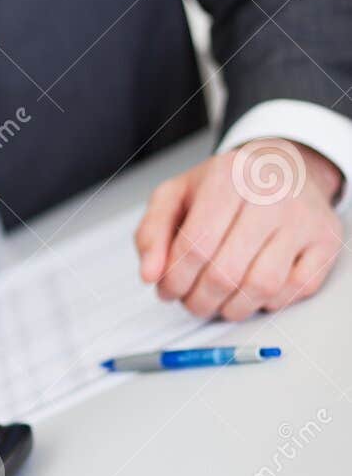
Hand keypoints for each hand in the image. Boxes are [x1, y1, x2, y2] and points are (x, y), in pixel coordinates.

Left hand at [135, 140, 342, 320]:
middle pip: (226, 272)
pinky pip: (294, 291)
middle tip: (191, 302)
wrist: (283, 166)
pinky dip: (269, 302)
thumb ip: (152, 231)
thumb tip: (149, 274)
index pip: (195, 244)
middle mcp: (270, 194)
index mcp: (228, 177)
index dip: (174, 279)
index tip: (167, 290)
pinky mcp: (325, 241)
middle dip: (199, 300)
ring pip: (261, 287)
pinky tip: (252, 290)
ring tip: (217, 302)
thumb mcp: (178, 195)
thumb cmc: (227, 185)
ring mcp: (302, 219)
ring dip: (232, 308)